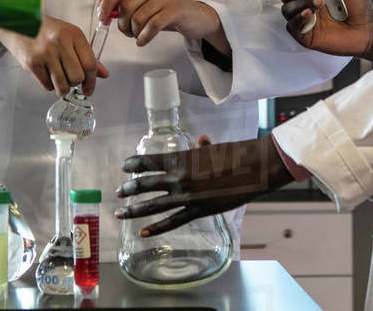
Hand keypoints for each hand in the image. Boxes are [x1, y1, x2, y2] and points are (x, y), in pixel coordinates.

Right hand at [0, 16, 109, 94]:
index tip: (89, 89)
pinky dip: (49, 85)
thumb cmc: (46, 30)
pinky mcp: (32, 63)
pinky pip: (47, 86)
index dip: (92, 81)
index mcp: (74, 34)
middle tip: (71, 80)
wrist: (18, 23)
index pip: (90, 64)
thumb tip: (103, 74)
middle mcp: (61, 43)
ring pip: (63, 85)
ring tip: (59, 80)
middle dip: (76, 84)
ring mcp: (45, 53)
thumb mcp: (69, 36)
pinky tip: (47, 74)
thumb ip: (86, 55)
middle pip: (77, 77)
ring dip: (63, 88)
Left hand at [99, 0, 227, 51]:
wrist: (195, 16)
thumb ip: (123, 1)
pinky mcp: (174, 10)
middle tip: (127, 32)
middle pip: (126, 6)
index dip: (108, 2)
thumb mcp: (144, 3)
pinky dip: (143, 37)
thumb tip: (101, 3)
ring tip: (138, 36)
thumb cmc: (166, 10)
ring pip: (138, 18)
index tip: (102, 17)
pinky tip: (142, 41)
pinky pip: (151, 26)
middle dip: (122, 24)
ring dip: (134, 33)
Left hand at [114, 136, 292, 236]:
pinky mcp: (198, 210)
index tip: (124, 166)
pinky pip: (173, 221)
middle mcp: (179, 178)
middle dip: (129, 189)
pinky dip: (156, 228)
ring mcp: (188, 196)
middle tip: (118, 192)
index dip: (133, 164)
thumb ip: (202, 148)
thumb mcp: (214, 149)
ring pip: (153, 205)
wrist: (254, 168)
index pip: (148, 161)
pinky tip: (143, 232)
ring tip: (121, 212)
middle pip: (145, 184)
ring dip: (134, 210)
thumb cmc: (235, 154)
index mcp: (180, 159)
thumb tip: (200, 141)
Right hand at [278, 0, 372, 63]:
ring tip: (321, 3)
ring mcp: (303, 19)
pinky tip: (312, 14)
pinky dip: (300, 18)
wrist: (368, 29)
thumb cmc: (359, 5)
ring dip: (302, 2)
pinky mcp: (304, 34)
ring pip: (286, 7)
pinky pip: (291, 25)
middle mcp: (304, 2)